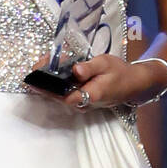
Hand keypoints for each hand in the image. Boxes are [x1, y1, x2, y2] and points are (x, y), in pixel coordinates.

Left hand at [24, 52, 166, 109]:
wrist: (133, 83)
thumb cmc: (119, 72)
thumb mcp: (105, 63)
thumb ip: (90, 67)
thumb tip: (75, 71)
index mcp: (90, 95)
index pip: (63, 96)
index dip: (47, 88)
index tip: (34, 78)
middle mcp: (84, 103)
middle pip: (58, 95)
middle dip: (44, 82)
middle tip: (34, 68)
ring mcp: (83, 103)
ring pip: (61, 94)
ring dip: (50, 82)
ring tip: (40, 66)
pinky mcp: (82, 99)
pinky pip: (66, 92)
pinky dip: (58, 82)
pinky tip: (52, 70)